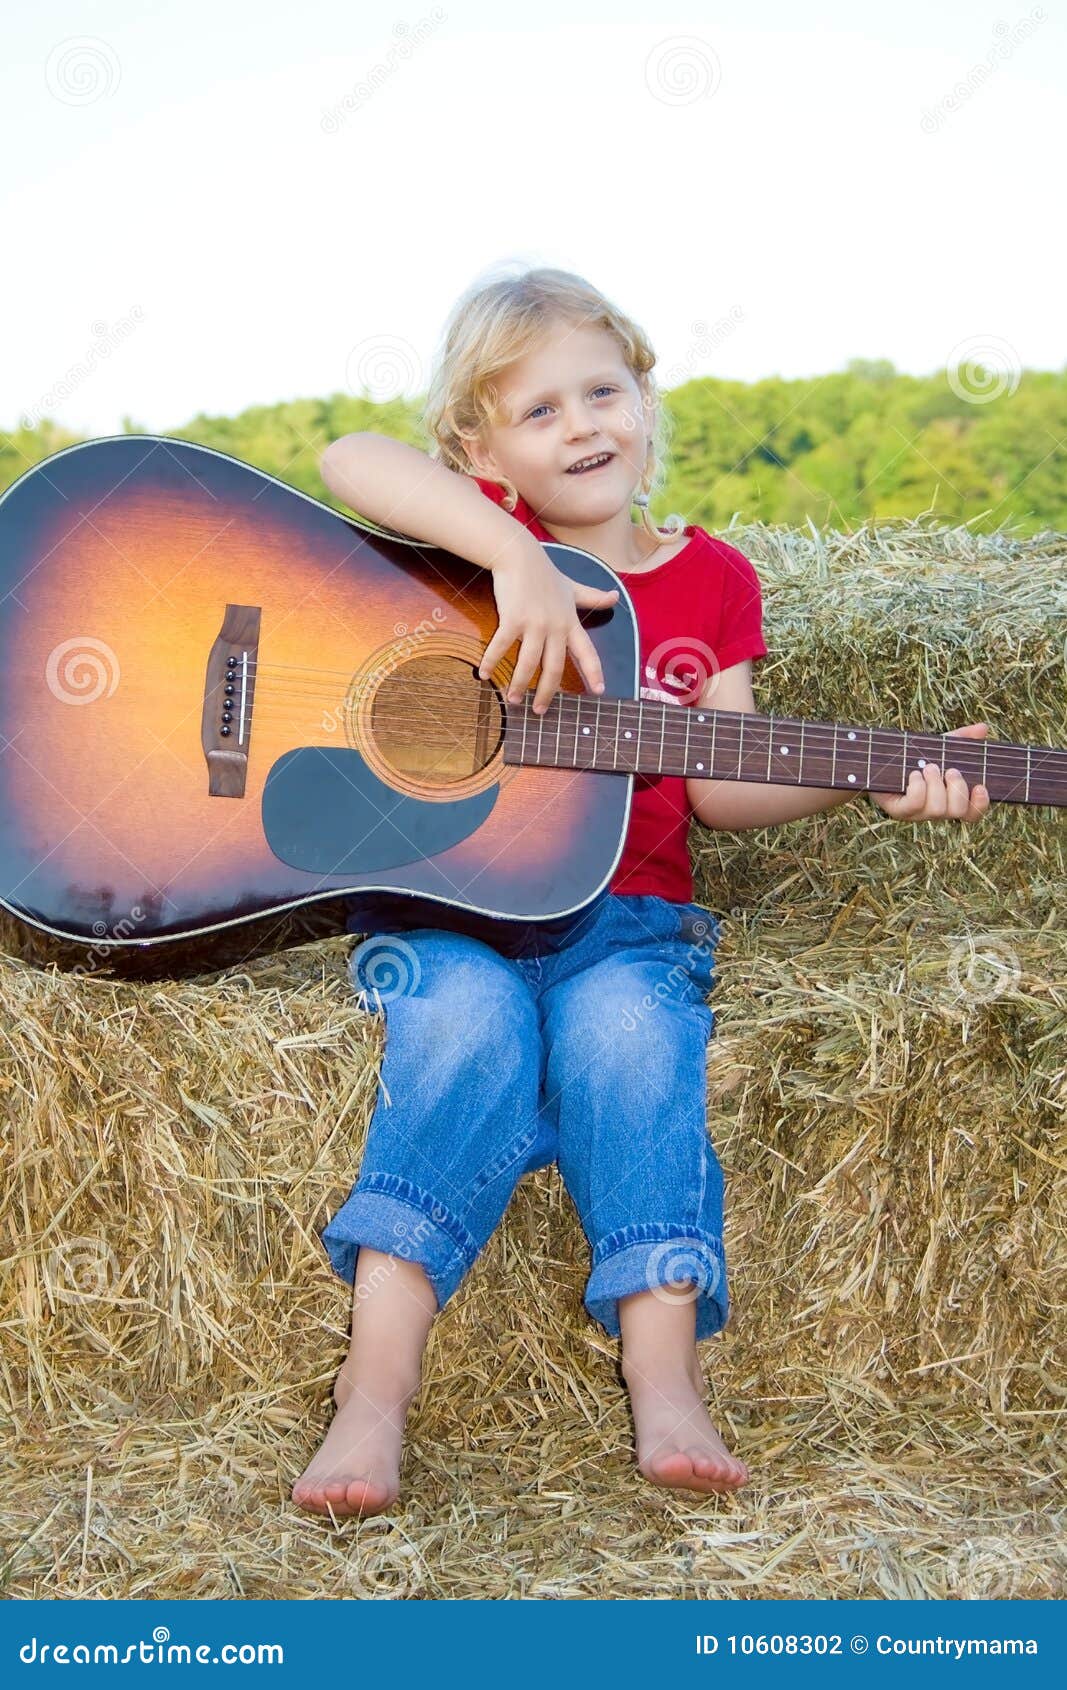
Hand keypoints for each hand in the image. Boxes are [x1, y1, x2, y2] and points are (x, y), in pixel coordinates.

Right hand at [478, 542, 619, 714]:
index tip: (599, 691)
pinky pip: (501, 647)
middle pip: (555, 667)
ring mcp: (534, 623)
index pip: (587, 651)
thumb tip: (615, 597)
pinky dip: (491, 662)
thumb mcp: (571, 587)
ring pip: (529, 663)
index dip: (594, 672)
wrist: (520, 555)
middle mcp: (555, 626)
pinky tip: (483, 674)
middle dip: (547, 692)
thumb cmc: (544, 573)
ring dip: (519, 685)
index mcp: (569, 622)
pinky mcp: (512, 619)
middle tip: (540, 711)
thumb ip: (592, 596)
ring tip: (512, 700)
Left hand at [869, 722, 991, 820]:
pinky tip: (914, 774)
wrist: (877, 761)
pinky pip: (915, 804)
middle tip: (949, 771)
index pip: (971, 814)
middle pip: (957, 812)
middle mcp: (935, 810)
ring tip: (928, 768)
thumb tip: (983, 728)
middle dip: (957, 789)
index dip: (980, 805)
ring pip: (937, 810)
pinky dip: (918, 787)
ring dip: (935, 785)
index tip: (980, 786)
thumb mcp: (939, 745)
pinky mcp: (898, 811)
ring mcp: (916, 813)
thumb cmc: (912, 755)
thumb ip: (961, 738)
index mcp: (949, 799)